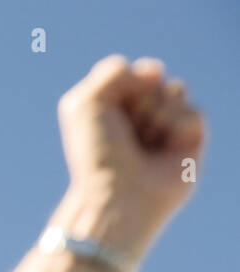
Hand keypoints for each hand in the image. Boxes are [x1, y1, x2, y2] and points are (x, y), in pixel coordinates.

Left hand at [58, 55, 206, 239]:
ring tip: (144, 142)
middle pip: (154, 74)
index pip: (129, 70)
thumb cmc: (97, 152)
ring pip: (176, 89)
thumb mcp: (86, 102)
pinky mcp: (190, 142)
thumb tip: (154, 73)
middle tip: (126, 129)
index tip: (111, 108)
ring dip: (157, 111)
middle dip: (139, 97)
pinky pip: (194, 111)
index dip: (124, 83)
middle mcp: (138, 115)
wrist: (118, 192)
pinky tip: (165, 147)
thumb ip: (113, 70)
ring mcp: (165, 127)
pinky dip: (177, 125)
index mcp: (111, 107)